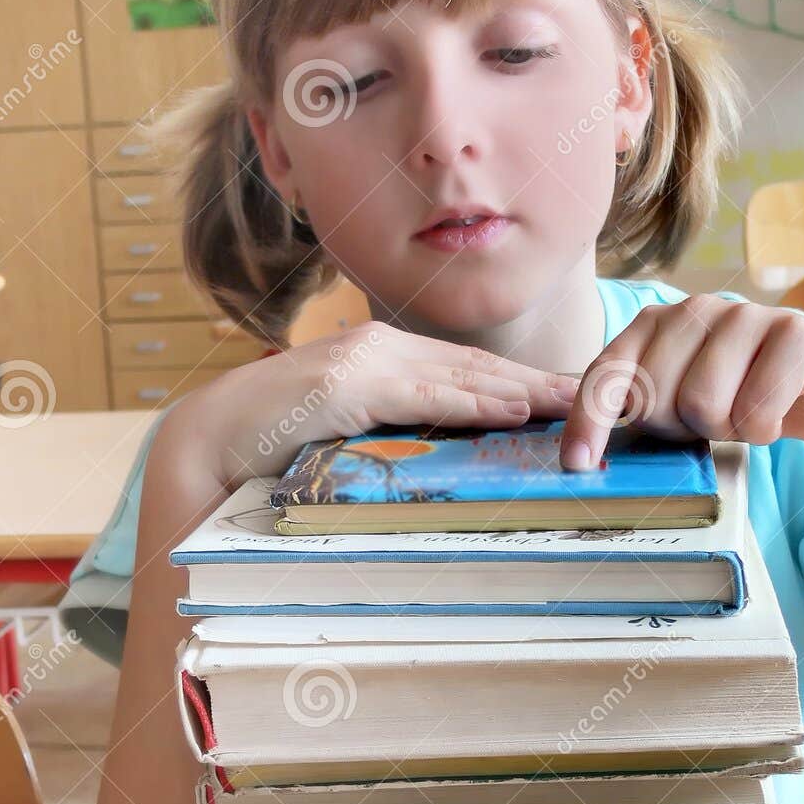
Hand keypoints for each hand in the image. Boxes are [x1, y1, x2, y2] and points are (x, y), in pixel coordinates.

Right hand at [187, 320, 579, 488]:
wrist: (206, 444)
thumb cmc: (270, 449)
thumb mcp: (345, 433)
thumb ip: (391, 430)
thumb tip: (441, 455)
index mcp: (379, 356)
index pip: (465, 369)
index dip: (520, 381)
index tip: (567, 395)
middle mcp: (377, 347)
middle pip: (475, 367)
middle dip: (538, 382)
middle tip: (596, 395)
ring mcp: (362, 361)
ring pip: (460, 378)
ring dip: (523, 392)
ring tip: (574, 403)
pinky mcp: (346, 387)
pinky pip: (424, 396)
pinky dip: (474, 403)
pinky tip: (514, 411)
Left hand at [558, 296, 803, 467]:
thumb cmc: (748, 401)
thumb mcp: (684, 405)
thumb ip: (640, 408)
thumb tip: (580, 450)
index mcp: (658, 323)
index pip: (608, 371)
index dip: (588, 420)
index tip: (577, 466)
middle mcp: (697, 310)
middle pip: (655, 397)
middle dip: (682, 428)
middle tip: (714, 421)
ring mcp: (746, 315)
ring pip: (703, 404)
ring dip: (728, 429)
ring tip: (747, 414)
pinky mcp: (795, 332)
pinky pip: (755, 409)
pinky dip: (764, 430)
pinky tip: (780, 414)